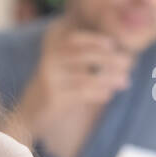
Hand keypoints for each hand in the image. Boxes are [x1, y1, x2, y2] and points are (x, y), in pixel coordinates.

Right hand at [14, 21, 133, 138]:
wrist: (26, 116)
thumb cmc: (51, 92)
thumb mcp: (60, 71)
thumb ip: (80, 61)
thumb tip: (116, 57)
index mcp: (50, 53)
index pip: (75, 41)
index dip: (95, 40)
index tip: (113, 45)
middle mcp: (49, 64)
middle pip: (83, 56)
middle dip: (109, 58)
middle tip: (129, 63)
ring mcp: (50, 81)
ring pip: (85, 77)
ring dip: (109, 78)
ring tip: (125, 82)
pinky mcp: (53, 98)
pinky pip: (80, 94)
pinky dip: (98, 93)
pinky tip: (109, 95)